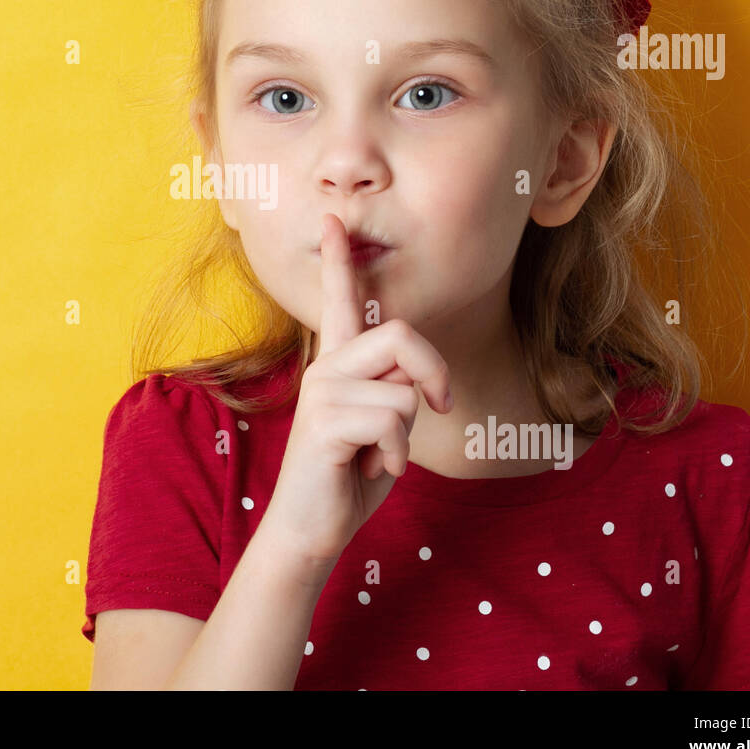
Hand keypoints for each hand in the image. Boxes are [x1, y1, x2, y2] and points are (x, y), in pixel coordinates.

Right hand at [259, 214, 452, 569]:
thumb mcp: (383, 425)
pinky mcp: (323, 422)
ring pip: (403, 389)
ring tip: (380, 455)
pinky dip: (396, 455)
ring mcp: (322, 393)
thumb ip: (395, 389)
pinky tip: (372, 469)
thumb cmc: (351, 476)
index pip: (340, 301)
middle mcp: (326, 369)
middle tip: (437, 404)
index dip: (338, 260)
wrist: (312, 529)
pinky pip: (391, 421)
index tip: (333, 220)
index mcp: (338, 364)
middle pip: (402, 335)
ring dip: (407, 434)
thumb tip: (413, 379)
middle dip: (433, 371)